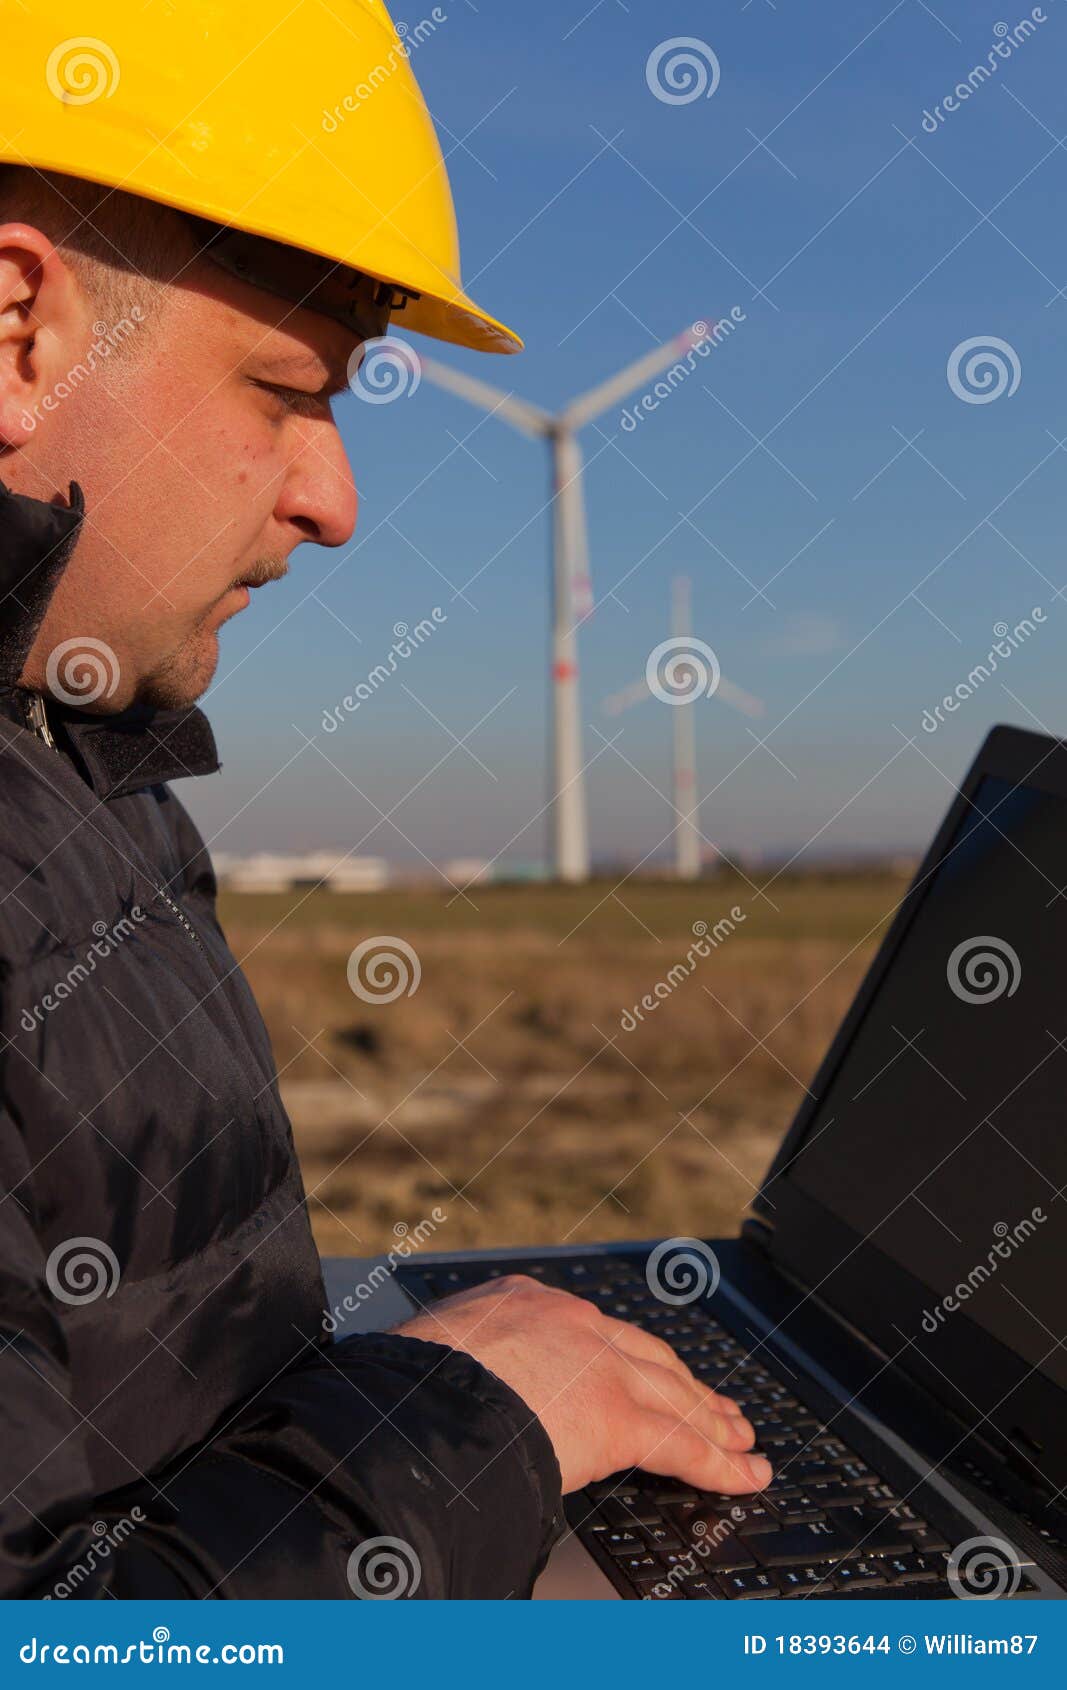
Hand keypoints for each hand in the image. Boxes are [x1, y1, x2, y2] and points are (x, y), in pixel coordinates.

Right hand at [393, 1274, 772, 1495]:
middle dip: (685, 1384)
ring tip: (740, 1440)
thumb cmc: (405, 1387)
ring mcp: (601, 1366)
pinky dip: (721, 1464)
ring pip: (674, 1396)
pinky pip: (683, 1445)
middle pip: (648, 1356)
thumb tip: (445, 1401)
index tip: (641, 1369)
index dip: (626, 1356)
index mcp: (522, 1304)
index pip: (589, 1331)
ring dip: (713, 1421)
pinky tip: (746, 1477)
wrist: (419, 1399)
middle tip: (717, 1405)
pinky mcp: (620, 1418)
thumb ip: (461, 1371)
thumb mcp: (433, 1358)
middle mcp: (571, 1323)